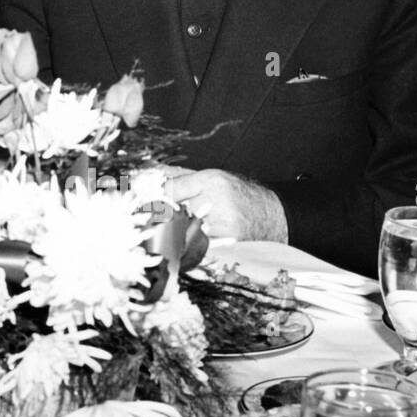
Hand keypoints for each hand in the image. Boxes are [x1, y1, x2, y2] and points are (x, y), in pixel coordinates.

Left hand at [163, 168, 288, 241]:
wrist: (271, 214)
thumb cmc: (240, 193)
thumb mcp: (212, 178)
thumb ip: (182, 178)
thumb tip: (153, 177)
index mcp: (211, 181)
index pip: (172, 188)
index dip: (156, 195)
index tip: (145, 198)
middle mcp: (216, 201)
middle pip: (175, 209)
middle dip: (165, 212)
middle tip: (157, 213)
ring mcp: (220, 223)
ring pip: (184, 226)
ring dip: (178, 226)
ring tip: (187, 223)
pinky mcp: (224, 240)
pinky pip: (197, 240)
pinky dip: (193, 238)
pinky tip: (198, 234)